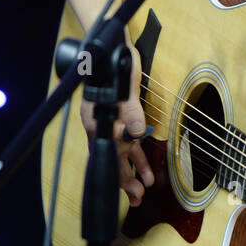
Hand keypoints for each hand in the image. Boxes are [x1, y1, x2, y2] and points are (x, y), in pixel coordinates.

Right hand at [79, 41, 154, 205]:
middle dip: (124, 181)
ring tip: (142, 192)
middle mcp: (101, 126)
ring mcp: (112, 124)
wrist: (115, 46)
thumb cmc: (115, 63)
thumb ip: (131, 110)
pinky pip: (130, 145)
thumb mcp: (125, 86)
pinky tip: (148, 173)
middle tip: (136, 199)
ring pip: (121, 155)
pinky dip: (139, 158)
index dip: (114, 171)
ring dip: (132, 174)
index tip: (125, 187)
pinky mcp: (124, 120)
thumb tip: (136, 132)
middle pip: (111, 158)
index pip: (103, 152)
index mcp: (96, 119)